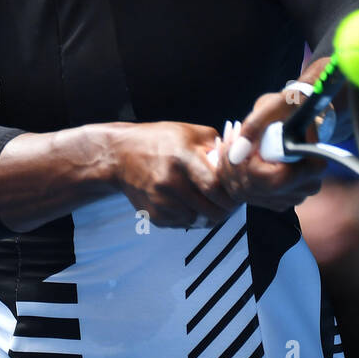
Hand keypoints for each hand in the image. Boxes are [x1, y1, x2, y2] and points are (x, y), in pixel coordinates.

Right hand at [111, 122, 240, 229]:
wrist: (120, 155)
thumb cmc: (158, 140)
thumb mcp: (189, 132)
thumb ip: (217, 147)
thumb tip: (238, 164)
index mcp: (182, 157)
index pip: (214, 187)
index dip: (231, 195)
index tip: (238, 194)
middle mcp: (169, 182)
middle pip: (210, 210)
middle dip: (225, 210)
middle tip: (230, 204)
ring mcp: (160, 201)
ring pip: (199, 221)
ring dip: (208, 215)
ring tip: (209, 201)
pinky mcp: (153, 215)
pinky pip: (183, 225)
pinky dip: (191, 217)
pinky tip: (189, 203)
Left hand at [208, 91, 326, 211]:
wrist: (294, 113)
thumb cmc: (288, 106)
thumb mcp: (274, 105)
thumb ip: (254, 126)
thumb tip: (236, 154)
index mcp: (313, 165)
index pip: (270, 181)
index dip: (246, 164)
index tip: (240, 139)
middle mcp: (306, 186)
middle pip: (254, 189)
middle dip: (231, 163)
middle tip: (228, 136)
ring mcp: (291, 196)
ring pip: (243, 193)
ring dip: (227, 167)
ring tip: (228, 141)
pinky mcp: (276, 198)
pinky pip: (242, 194)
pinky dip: (230, 174)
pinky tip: (230, 153)